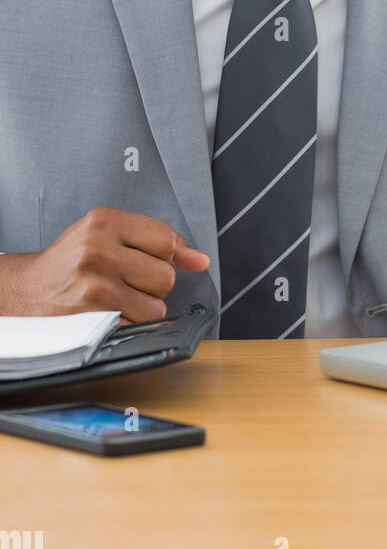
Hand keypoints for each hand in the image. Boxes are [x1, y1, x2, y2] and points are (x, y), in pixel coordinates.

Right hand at [0, 208, 209, 319]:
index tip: (168, 262)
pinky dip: (128, 327)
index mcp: (104, 221)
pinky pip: (137, 328)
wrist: (24, 292)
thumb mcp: (106, 235)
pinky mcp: (91, 318)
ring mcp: (94, 286)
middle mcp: (98, 250)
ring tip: (114, 299)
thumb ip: (154, 241)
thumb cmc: (71, 262)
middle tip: (125, 281)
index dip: (171, 255)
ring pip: (156, 308)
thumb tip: (200, 260)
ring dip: (142, 310)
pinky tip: (106, 315)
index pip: (166, 239)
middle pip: (166, 276)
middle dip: (153, 285)